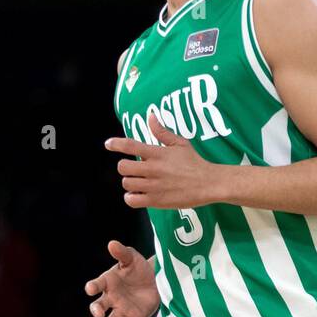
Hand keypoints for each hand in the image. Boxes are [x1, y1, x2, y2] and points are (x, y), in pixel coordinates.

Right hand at [85, 240, 159, 316]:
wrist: (155, 279)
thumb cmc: (138, 267)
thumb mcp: (131, 258)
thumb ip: (122, 253)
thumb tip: (112, 243)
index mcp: (108, 282)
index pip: (96, 285)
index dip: (92, 287)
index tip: (90, 289)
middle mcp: (112, 298)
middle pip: (98, 307)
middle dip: (96, 311)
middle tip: (98, 313)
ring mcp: (123, 310)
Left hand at [105, 112, 223, 208]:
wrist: (208, 183)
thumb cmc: (195, 163)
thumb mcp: (180, 143)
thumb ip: (162, 132)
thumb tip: (150, 116)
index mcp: (157, 153)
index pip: (130, 145)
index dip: (115, 144)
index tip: (108, 144)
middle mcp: (152, 169)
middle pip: (123, 167)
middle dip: (125, 168)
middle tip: (133, 170)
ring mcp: (153, 186)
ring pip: (126, 184)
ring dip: (129, 183)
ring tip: (137, 183)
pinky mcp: (156, 200)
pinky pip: (132, 200)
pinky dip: (131, 198)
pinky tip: (138, 195)